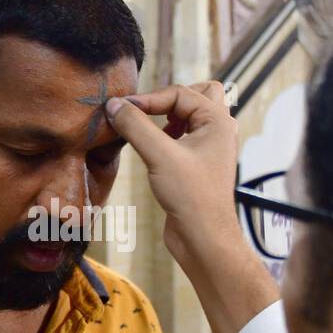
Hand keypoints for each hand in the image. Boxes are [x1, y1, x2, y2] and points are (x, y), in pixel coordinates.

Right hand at [106, 82, 278, 332]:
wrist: (204, 238)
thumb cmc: (191, 197)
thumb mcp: (159, 155)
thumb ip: (135, 125)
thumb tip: (114, 105)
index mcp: (218, 121)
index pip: (180, 93)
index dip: (149, 99)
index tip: (122, 108)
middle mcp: (219, 130)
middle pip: (200, 94)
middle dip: (172, 99)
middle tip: (150, 111)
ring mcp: (211, 148)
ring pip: (194, 115)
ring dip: (172, 116)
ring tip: (152, 130)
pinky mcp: (199, 164)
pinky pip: (186, 136)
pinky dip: (170, 135)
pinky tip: (154, 149)